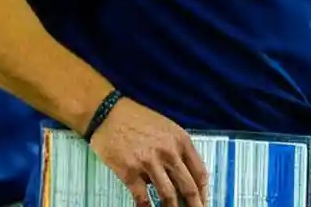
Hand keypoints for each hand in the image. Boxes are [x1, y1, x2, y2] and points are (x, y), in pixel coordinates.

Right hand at [89, 97, 208, 206]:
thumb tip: (181, 179)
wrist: (106, 112)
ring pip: (168, 196)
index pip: (200, 173)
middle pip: (189, 188)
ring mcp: (149, 162)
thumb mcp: (165, 128)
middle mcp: (168, 152)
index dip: (204, 193)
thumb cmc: (136, 119)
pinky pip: (143, 198)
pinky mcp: (130, 171)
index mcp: (180, 140)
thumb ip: (177, 151)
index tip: (203, 204)